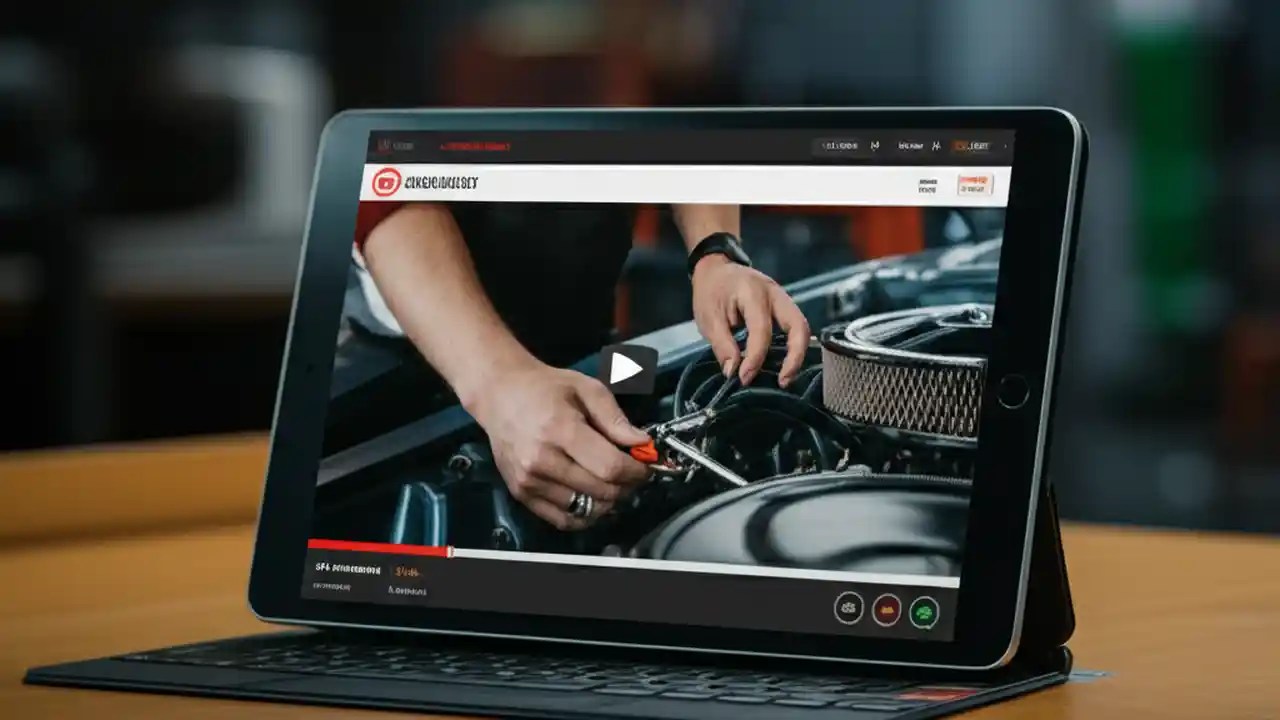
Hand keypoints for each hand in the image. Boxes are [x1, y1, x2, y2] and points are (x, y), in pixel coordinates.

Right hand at [466, 361, 650, 530]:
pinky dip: (585, 515)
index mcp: (560, 430)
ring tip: (613, 484)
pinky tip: (593, 499)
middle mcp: (542, 460)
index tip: (645, 466)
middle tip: (632, 474)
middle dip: (627, 486)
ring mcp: (529, 481)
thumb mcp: (587, 389)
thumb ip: (616, 419)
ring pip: (585, 509)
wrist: (500, 394)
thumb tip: (643, 445)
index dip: (636, 472)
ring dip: (609, 502)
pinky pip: (563, 520)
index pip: (610, 467)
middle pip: (601, 491)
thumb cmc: (546, 388)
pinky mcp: (521, 494)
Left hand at [691, 255, 809, 386]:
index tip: (743, 378)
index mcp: (753, 292)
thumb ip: (722, 345)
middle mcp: (775, 294)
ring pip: (802, 328)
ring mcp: (783, 299)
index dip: (755, 358)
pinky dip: (793, 347)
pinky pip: (796, 328)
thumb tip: (733, 372)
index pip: (761, 330)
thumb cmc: (710, 291)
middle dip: (794, 357)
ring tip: (785, 378)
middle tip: (783, 381)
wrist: (716, 268)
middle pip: (798, 326)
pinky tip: (783, 365)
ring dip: (798, 355)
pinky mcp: (784, 307)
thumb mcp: (708, 318)